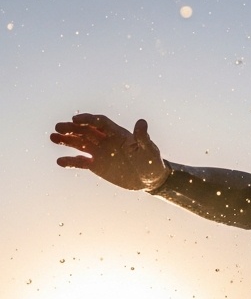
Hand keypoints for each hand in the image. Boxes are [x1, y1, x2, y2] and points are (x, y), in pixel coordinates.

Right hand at [50, 114, 168, 190]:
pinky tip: (60, 161)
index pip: (99, 122)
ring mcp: (99, 152)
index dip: (87, 119)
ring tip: (52, 138)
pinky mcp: (96, 165)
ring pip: (79, 143)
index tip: (75, 120)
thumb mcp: (149, 150)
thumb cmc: (151, 162)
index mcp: (116, 133)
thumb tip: (142, 122)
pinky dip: (70, 161)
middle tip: (58, 127)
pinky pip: (80, 161)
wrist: (149, 179)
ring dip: (66, 140)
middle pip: (85, 130)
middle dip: (72, 128)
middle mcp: (105, 140)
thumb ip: (143, 137)